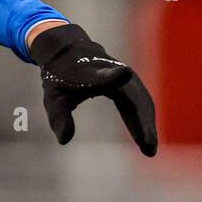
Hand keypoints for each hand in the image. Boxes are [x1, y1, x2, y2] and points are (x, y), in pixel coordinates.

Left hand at [29, 23, 157, 156]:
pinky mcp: (130, 83)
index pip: (102, 76)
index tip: (124, 72)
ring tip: (149, 149)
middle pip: (133, 97)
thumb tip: (64, 140)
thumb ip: (59, 117)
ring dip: (147, 124)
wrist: (68, 52)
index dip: (112, 76)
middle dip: (142, 122)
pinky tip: (145, 137)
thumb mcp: (53, 97)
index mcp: (91, 73)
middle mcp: (113, 71)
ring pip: (142, 101)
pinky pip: (141, 103)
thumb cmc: (59, 77)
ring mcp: (125, 77)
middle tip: (148, 147)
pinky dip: (144, 120)